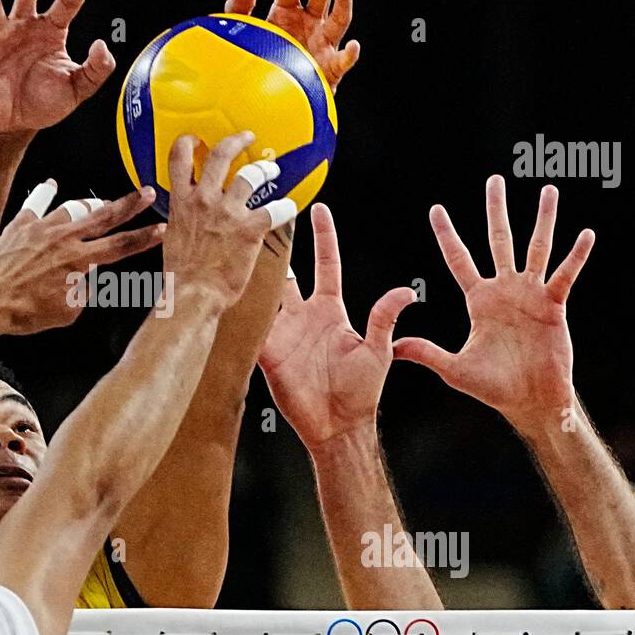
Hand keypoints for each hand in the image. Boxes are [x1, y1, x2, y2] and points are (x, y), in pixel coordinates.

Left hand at [0, 184, 162, 333]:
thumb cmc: (24, 312)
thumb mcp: (66, 313)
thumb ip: (83, 292)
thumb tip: (89, 279)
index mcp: (79, 262)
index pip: (121, 246)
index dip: (144, 238)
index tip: (161, 228)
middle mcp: (64, 239)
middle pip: (104, 216)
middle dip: (129, 204)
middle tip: (146, 192)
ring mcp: (41, 228)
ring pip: (73, 208)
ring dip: (89, 204)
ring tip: (100, 203)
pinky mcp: (20, 225)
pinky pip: (36, 204)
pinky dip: (45, 194)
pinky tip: (51, 185)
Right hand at [161, 133, 295, 311]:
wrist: (192, 295)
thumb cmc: (181, 276)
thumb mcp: (172, 239)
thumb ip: (182, 221)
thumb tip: (183, 221)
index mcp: (182, 202)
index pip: (179, 159)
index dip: (188, 143)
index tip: (195, 139)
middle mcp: (204, 200)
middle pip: (220, 155)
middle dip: (236, 141)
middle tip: (247, 137)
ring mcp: (227, 212)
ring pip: (250, 174)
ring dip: (264, 168)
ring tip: (272, 169)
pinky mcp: (249, 228)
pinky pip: (275, 209)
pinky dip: (286, 207)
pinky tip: (290, 207)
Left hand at [225, 0, 359, 92]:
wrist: (267, 98)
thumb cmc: (258, 62)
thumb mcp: (243, 32)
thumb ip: (238, 10)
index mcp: (286, 12)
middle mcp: (309, 23)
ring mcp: (322, 43)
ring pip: (339, 19)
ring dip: (343, 2)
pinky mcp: (330, 68)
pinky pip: (343, 61)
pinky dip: (350, 54)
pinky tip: (352, 46)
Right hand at [259, 204, 415, 447]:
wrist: (338, 426)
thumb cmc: (361, 391)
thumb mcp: (378, 350)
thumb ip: (384, 318)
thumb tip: (406, 292)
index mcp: (331, 311)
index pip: (326, 264)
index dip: (324, 237)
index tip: (319, 209)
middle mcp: (304, 317)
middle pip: (286, 273)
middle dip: (274, 248)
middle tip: (260, 220)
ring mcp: (283, 334)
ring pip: (263, 296)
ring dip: (251, 276)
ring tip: (237, 250)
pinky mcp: (266, 354)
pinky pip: (250, 329)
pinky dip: (239, 315)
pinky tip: (227, 296)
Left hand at [393, 176, 595, 431]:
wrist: (529, 402)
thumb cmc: (493, 386)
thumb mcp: (453, 368)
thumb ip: (425, 353)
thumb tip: (392, 347)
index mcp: (478, 300)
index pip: (458, 259)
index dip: (447, 234)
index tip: (436, 208)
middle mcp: (504, 290)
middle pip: (498, 241)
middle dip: (495, 211)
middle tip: (493, 180)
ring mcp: (531, 295)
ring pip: (536, 248)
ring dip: (543, 220)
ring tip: (548, 190)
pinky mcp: (554, 306)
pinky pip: (565, 276)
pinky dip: (575, 256)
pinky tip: (585, 234)